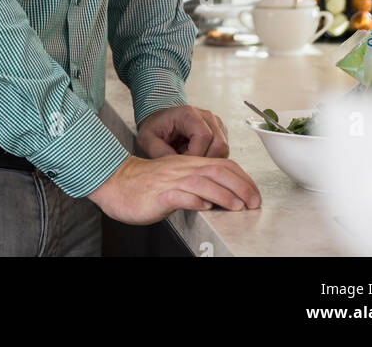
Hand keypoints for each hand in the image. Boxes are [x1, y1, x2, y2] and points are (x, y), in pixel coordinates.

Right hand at [87, 152, 260, 225]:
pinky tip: (206, 208)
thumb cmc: (146, 184)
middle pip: (218, 171)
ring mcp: (172, 180)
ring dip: (223, 195)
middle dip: (241, 186)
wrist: (117, 182)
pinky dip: (195, 201)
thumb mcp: (176, 178)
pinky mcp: (160, 194)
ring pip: (203, 182)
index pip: (223, 164)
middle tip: (255, 202)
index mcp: (189, 164)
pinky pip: (181, 195)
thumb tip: (219, 197)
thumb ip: (196, 183)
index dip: (243, 178)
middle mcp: (183, 168)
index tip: (254, 193)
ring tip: (238, 206)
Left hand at [136, 105, 228, 159]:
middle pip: (219, 144)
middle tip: (187, 169)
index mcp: (189, 113)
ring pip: (224, 150)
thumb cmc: (155, 130)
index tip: (181, 165)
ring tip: (191, 165)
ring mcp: (216, 124)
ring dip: (210, 163)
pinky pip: (224, 152)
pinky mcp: (221, 133)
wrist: (160, 122)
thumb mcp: (147, 139)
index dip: (195, 155)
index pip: (204, 136)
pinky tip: (197, 162)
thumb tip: (176, 168)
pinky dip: (213, 161)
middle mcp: (206, 116)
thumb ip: (159, 151)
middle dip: (204, 162)